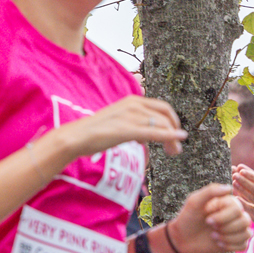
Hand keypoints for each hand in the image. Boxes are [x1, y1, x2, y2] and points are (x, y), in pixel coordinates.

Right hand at [57, 95, 186, 158]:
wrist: (76, 137)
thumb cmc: (93, 131)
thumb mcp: (118, 120)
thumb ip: (133, 122)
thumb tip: (144, 134)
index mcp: (132, 100)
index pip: (162, 107)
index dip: (172, 120)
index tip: (174, 133)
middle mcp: (134, 105)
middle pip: (166, 115)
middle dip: (175, 129)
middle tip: (176, 145)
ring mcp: (132, 117)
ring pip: (162, 125)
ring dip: (172, 139)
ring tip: (173, 151)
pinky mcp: (128, 130)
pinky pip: (155, 132)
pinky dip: (170, 136)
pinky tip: (178, 140)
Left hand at [167, 183, 251, 252]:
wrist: (182, 238)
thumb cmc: (188, 218)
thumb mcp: (194, 202)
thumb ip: (210, 192)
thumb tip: (229, 188)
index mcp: (228, 203)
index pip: (238, 209)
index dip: (223, 217)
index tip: (207, 220)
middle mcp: (236, 214)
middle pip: (245, 221)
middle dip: (225, 227)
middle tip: (210, 228)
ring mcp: (237, 228)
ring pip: (247, 233)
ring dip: (228, 237)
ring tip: (213, 236)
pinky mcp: (236, 242)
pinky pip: (244, 245)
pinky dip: (230, 246)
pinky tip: (218, 243)